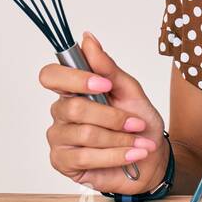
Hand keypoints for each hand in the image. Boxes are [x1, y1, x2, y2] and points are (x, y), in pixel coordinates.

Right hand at [38, 31, 167, 193]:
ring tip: (139, 142)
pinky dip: (116, 156)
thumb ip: (108, 68)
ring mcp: (59, 138)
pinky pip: (86, 157)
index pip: (51, 76)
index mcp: (73, 90)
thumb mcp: (130, 92)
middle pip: (74, 108)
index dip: (75, 79)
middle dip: (113, 117)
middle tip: (136, 123)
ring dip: (120, 139)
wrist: (150, 159)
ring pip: (84, 134)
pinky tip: (131, 155)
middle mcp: (61, 112)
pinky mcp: (63, 162)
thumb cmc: (139, 124)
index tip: (104, 84)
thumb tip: (88, 39)